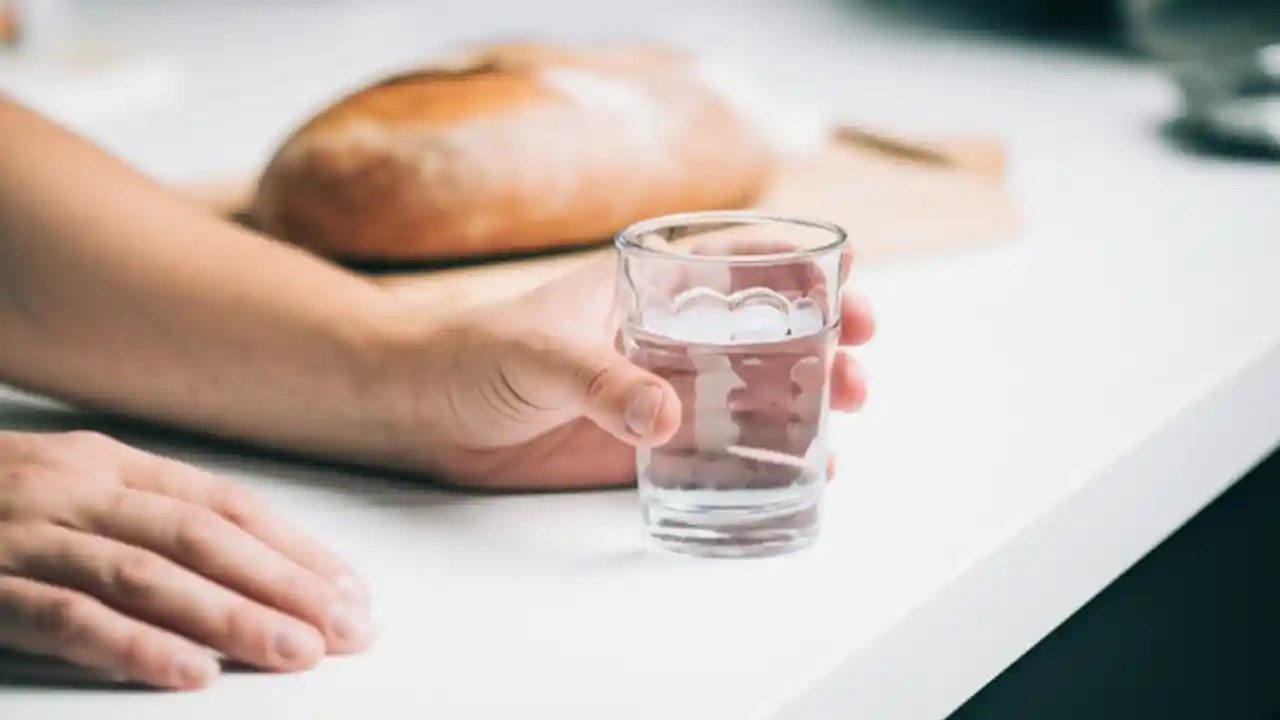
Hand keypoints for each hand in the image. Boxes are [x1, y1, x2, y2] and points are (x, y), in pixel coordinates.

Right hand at [0, 430, 372, 689]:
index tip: (351, 592)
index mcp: (111, 463)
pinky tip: (189, 673)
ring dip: (229, 616)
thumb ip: (147, 519)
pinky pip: (65, 616)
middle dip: (283, 585)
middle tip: (346, 630)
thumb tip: (251, 570)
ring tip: (294, 653)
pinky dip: (132, 645)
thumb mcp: (73, 491)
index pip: (226, 505)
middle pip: (202, 537)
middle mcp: (77, 487)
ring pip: (146, 573)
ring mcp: (26, 533)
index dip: (295, 549)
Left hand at [377, 254, 873, 488]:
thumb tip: (666, 418)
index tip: (851, 272)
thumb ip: (600, 382)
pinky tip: (801, 467)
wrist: (424, 412)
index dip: (798, 262)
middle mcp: (664, 336)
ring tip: (845, 414)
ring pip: (752, 388)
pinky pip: (716, 447)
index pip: (735, 261)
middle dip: (821, 337)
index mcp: (645, 288)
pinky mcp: (643, 445)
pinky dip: (762, 455)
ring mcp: (659, 391)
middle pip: (762, 328)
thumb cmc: (473, 354)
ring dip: (804, 396)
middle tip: (858, 361)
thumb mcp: (539, 355)